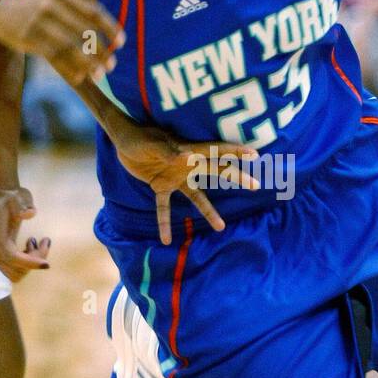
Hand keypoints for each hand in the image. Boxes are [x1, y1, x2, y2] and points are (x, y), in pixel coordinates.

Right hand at [0, 0, 124, 86]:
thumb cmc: (30, 2)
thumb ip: (75, 7)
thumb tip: (102, 27)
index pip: (93, 11)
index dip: (110, 27)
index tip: (120, 42)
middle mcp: (53, 6)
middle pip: (84, 31)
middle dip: (101, 50)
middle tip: (111, 64)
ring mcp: (40, 22)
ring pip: (71, 46)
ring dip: (88, 63)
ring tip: (100, 74)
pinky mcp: (30, 37)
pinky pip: (54, 56)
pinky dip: (68, 68)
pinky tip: (79, 78)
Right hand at [0, 186, 50, 282]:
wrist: (1, 198)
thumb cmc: (11, 198)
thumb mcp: (19, 196)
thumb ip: (23, 204)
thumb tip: (30, 213)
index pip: (12, 257)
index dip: (29, 262)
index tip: (47, 263)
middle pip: (17, 270)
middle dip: (34, 260)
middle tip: (44, 241)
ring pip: (19, 273)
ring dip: (32, 262)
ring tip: (37, 242)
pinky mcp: (3, 257)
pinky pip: (18, 269)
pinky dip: (29, 261)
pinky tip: (32, 244)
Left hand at [111, 123, 259, 243]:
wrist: (121, 139)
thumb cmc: (137, 137)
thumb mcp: (151, 145)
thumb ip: (168, 152)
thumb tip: (188, 156)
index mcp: (188, 150)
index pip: (216, 150)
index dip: (235, 151)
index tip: (255, 155)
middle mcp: (186, 164)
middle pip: (216, 171)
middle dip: (236, 177)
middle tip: (256, 185)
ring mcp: (174, 177)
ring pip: (197, 196)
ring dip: (208, 211)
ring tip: (221, 227)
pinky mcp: (159, 186)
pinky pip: (164, 207)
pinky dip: (164, 222)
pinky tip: (166, 239)